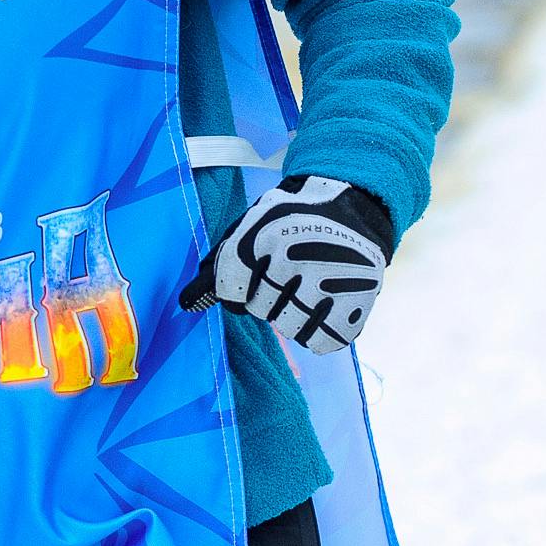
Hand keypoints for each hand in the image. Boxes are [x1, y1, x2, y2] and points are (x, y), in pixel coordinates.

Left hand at [180, 175, 392, 352]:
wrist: (352, 205)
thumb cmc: (290, 221)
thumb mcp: (251, 227)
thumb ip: (219, 265)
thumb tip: (187, 303)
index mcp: (265, 234)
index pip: (230, 290)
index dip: (237, 288)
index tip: (252, 274)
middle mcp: (296, 257)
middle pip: (261, 311)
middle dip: (267, 299)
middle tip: (285, 277)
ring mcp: (330, 280)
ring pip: (291, 328)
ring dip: (293, 316)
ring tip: (305, 291)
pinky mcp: (357, 301)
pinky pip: (324, 340)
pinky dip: (320, 331)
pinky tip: (323, 308)